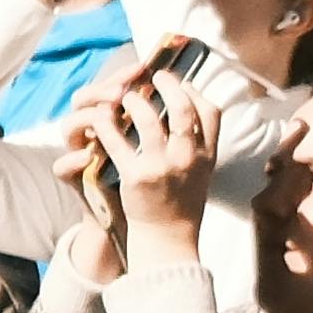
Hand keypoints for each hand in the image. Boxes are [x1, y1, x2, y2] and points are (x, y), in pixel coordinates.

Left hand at [89, 54, 217, 236]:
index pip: (211, 112)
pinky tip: (102, 116)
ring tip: (125, 96)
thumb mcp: (202, 169)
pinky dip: (107, 124)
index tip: (180, 83)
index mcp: (207, 154)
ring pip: (148, 119)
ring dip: (134, 101)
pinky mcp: (136, 177)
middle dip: (167, 86)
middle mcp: (189, 158)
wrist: (167, 236)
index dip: (194, 92)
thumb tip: (188, 98)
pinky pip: (117, 142)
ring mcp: (163, 167)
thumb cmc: (181, 199)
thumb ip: (198, 139)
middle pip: (182, 109)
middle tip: (154, 76)